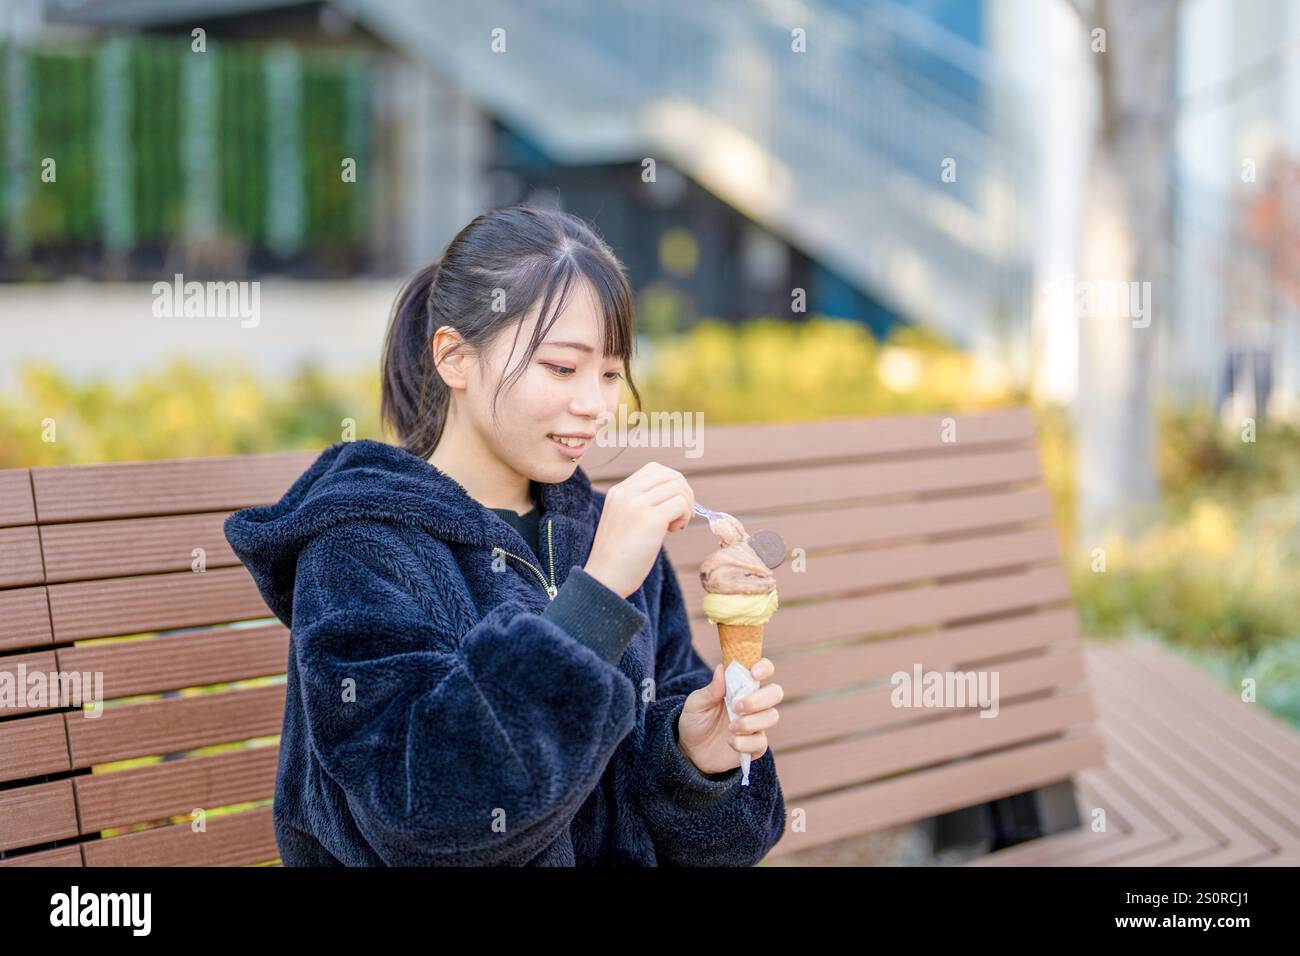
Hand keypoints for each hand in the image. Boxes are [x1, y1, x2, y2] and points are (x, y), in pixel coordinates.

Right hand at [583, 462, 694, 598]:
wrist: (604, 579)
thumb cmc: (618, 557)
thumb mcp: (623, 520)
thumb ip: (641, 504)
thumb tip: (675, 497)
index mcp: (619, 491)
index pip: (655, 470)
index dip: (671, 484)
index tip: (671, 506)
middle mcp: (626, 493)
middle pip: (670, 475)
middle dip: (684, 493)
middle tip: (680, 516)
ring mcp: (637, 505)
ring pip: (678, 487)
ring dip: (686, 506)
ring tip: (675, 526)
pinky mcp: (650, 520)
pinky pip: (680, 504)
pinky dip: (685, 516)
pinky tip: (673, 531)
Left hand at [677, 658, 782, 776]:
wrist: (691, 751)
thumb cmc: (695, 720)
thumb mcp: (697, 703)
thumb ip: (710, 689)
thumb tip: (721, 668)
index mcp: (742, 686)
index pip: (764, 669)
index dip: (764, 667)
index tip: (754, 673)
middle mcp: (754, 703)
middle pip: (775, 692)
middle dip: (759, 699)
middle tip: (736, 706)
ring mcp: (757, 724)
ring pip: (772, 716)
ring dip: (751, 722)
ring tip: (731, 728)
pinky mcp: (755, 746)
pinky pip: (761, 742)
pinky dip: (745, 743)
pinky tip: (730, 742)